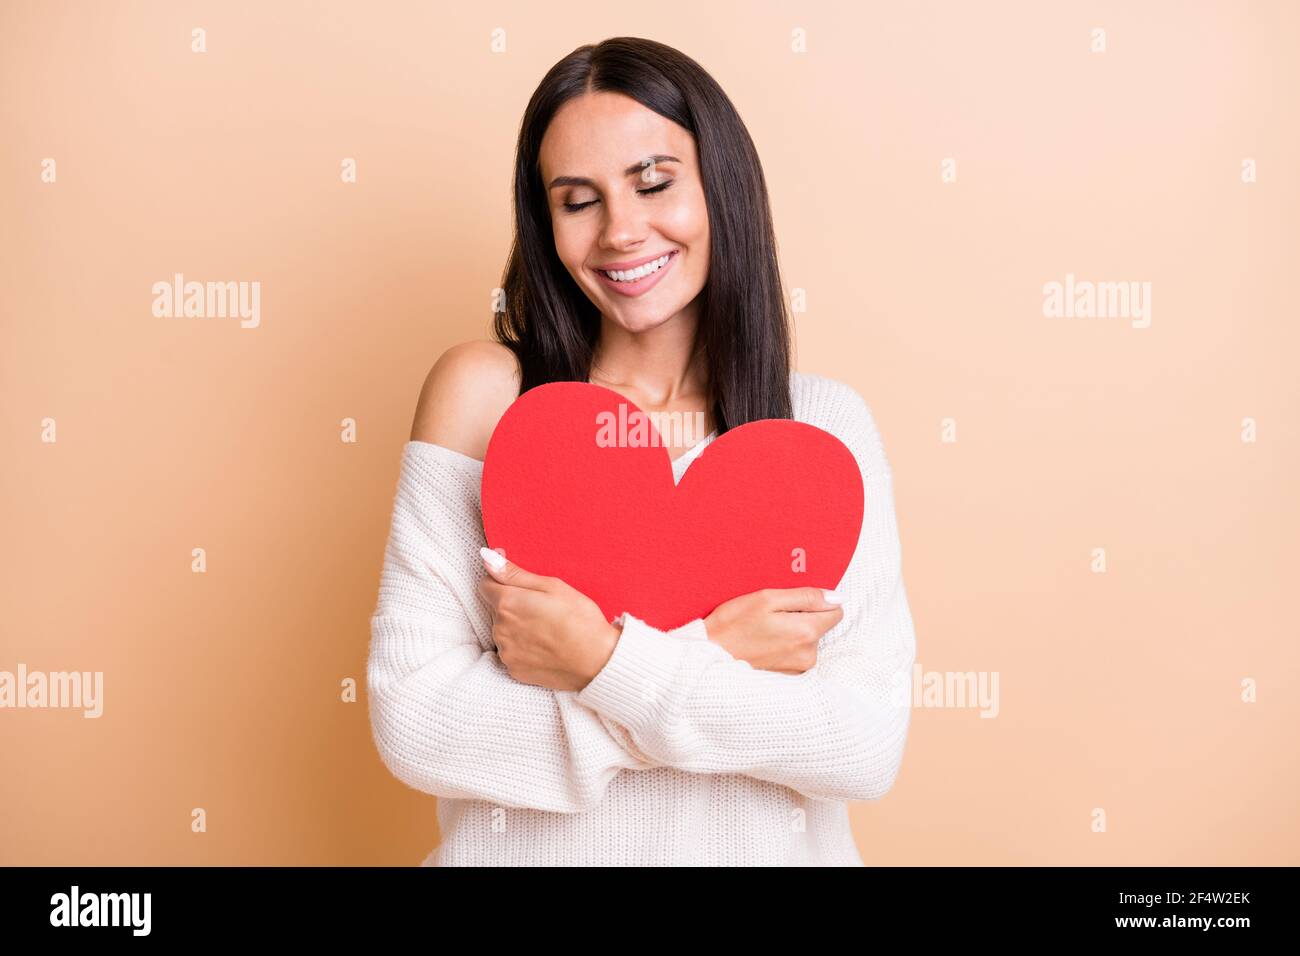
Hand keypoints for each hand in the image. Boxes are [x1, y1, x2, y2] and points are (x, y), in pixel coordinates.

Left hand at [476, 547, 620, 691]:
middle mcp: (500, 628)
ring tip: (547, 630)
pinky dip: (523, 648)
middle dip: (515, 606)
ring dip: (518, 628)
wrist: (597, 662)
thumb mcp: (552, 586)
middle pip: (497, 610)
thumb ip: (515, 573)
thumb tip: (487, 558)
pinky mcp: (514, 670)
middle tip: (544, 609)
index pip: (486, 584)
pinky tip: (545, 647)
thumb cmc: (580, 619)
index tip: (520, 584)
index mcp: (508, 603)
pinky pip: (512, 652)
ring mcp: (506, 652)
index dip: (501, 580)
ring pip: (504, 632)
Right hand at [703, 587, 844, 674]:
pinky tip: (765, 642)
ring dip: (794, 631)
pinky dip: (786, 645)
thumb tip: (837, 597)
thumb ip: (806, 597)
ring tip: (766, 629)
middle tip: (773, 614)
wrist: (709, 655)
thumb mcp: (767, 599)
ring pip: (810, 640)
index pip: (836, 612)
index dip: (818, 602)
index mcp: (806, 632)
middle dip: (804, 617)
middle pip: (822, 626)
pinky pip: (798, 653)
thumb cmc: (733, 623)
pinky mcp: (789, 676)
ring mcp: (798, 668)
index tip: (794, 602)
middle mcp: (808, 654)